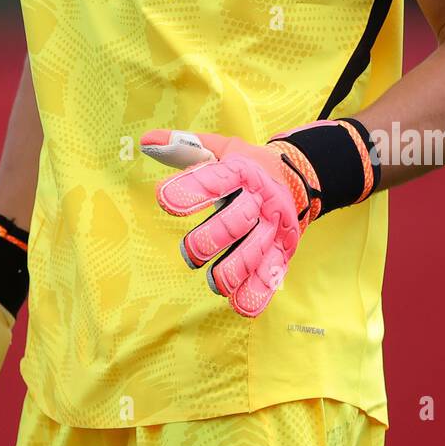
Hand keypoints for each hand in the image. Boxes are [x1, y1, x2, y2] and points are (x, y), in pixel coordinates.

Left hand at [140, 129, 319, 317]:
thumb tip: (146, 142)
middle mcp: (260, 199)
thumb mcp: (220, 147)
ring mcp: (274, 226)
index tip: (164, 199)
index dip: (190, 190)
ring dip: (233, 269)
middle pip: (236, 221)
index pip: (215, 179)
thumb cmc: (247, 163)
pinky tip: (241, 303)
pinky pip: (273, 272)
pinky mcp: (284, 248)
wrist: (299, 176)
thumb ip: (183, 146)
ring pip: (255, 250)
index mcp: (241, 170)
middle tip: (190, 252)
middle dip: (212, 238)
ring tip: (214, 281)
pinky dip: (258, 290)